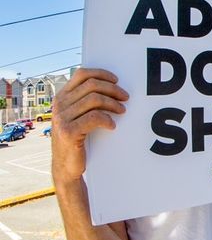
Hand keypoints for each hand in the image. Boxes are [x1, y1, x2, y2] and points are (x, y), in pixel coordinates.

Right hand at [52, 68, 128, 183]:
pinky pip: (94, 117)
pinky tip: (112, 125)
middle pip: (92, 86)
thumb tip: (111, 86)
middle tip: (125, 98)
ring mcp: (62, 118)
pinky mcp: (68, 132)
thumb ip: (85, 101)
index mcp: (62, 97)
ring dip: (113, 104)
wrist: (65, 166)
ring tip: (122, 110)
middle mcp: (59, 105)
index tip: (116, 80)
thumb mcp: (76, 116)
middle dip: (113, 89)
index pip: (81, 74)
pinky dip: (107, 119)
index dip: (101, 73)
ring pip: (94, 99)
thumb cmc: (77, 139)